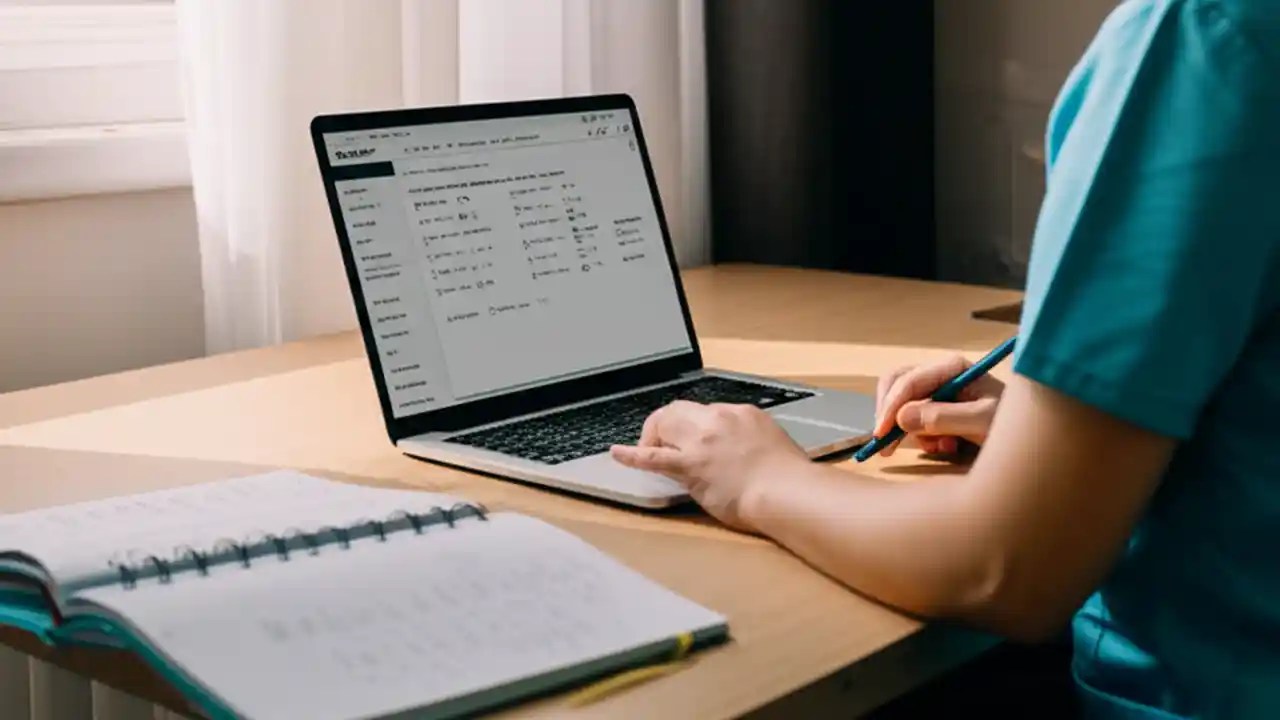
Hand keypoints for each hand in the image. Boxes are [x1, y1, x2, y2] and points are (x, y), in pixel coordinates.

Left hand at [610, 401, 810, 530]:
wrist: (786, 492)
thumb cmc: (789, 478)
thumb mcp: (773, 444)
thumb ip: (754, 442)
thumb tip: (747, 452)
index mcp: (741, 413)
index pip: (706, 412)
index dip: (694, 427)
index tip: (693, 440)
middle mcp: (718, 420)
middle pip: (679, 410)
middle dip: (666, 425)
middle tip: (665, 444)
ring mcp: (702, 441)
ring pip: (665, 424)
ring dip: (654, 436)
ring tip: (650, 450)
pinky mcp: (691, 465)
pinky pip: (653, 457)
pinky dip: (631, 454)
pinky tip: (618, 453)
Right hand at [875, 355, 1003, 456]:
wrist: (1028, 439)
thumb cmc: (1013, 426)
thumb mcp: (981, 422)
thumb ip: (943, 418)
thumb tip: (901, 418)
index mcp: (951, 367)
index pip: (908, 381)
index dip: (891, 407)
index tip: (882, 434)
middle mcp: (940, 373)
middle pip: (896, 385)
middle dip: (889, 415)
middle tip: (885, 445)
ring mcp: (937, 390)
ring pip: (901, 404)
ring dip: (911, 430)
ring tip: (938, 448)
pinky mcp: (937, 407)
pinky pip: (913, 419)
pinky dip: (922, 437)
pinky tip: (946, 447)